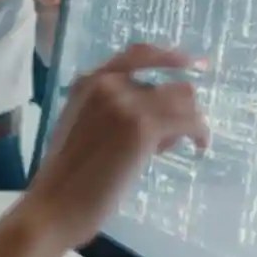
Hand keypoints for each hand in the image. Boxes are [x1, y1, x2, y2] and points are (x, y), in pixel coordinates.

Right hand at [23, 44, 210, 248]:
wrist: (56, 202)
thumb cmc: (64, 175)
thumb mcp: (80, 126)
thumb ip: (107, 109)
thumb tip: (150, 112)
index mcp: (88, 81)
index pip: (139, 54)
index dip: (171, 57)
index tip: (195, 64)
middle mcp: (108, 84)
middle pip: (168, 81)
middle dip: (181, 104)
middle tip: (179, 131)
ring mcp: (126, 103)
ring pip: (183, 99)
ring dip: (189, 120)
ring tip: (174, 146)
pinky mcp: (143, 128)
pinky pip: (190, 122)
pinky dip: (200, 133)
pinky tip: (199, 148)